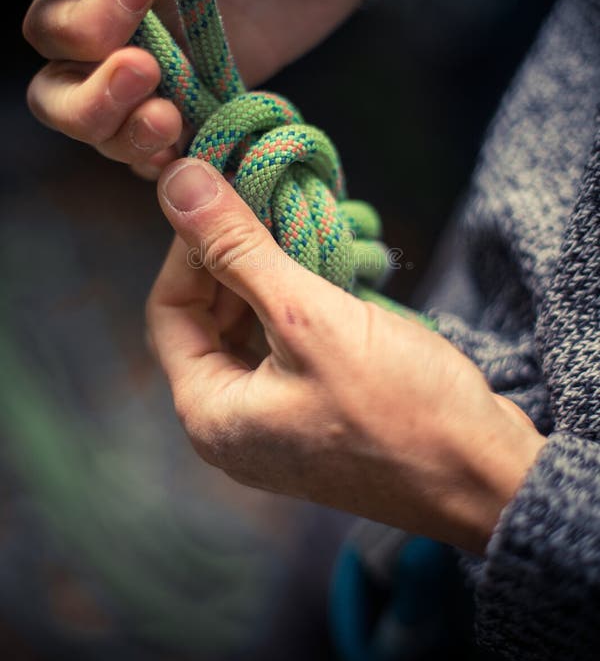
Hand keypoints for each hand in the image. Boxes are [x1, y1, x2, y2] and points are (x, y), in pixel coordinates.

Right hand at [23, 0, 395, 177]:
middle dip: (89, 99)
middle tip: (150, 80)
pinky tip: (200, 157)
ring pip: (109, 127)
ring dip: (125, 139)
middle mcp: (138, 20)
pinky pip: (175, 146)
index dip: (84, 21)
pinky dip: (175, 162)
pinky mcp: (222, 95)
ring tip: (173, 125)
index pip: (59, 10)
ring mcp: (179, 64)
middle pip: (61, 82)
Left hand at [146, 159, 545, 554]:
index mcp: (211, 412)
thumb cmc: (400, 407)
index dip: (190, 247)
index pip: (169, 309)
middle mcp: (234, 424)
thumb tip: (178, 182)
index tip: (227, 195)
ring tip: (303, 228)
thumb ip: (238, 249)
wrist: (486, 478)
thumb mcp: (308, 317)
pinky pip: (288, 346)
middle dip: (233, 258)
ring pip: (251, 329)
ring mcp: (277, 422)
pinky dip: (301, 303)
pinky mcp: (318, 413)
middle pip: (207, 319)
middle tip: (269, 203)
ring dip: (271, 276)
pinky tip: (328, 268)